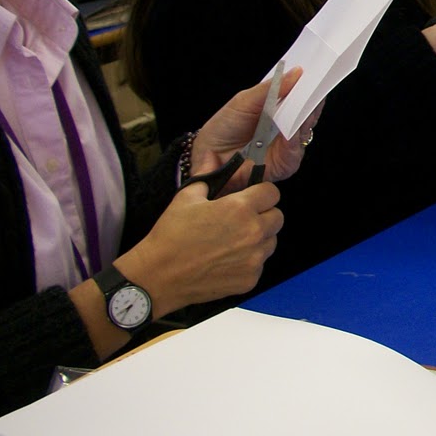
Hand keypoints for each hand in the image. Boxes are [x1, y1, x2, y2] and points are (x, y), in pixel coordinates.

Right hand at [119, 181, 285, 317]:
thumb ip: (207, 175)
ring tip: (232, 241)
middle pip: (277, 217)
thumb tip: (212, 156)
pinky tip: (226, 260)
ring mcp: (254, 258)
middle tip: (241, 220)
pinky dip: (249, 261)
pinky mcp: (250, 279)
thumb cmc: (171, 236)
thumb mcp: (187, 197)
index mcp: (241, 208)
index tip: (251, 198)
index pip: (272, 193)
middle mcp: (254, 233)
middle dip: (263, 215)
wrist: (158, 276)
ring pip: (271, 242)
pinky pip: (260, 264)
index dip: (261, 193)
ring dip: (258, 239)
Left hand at [191, 68, 315, 188]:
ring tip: (306, 102)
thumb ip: (270, 88)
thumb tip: (297, 72)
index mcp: (277, 108)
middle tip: (316, 85)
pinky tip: (292, 130)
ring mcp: (288, 145)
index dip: (308, 84)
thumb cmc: (223, 127)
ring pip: (306, 129)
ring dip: (307, 116)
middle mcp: (286, 125)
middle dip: (312, 98)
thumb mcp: (244, 101)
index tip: (315, 72)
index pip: (299, 95)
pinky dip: (295, 139)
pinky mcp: (286, 162)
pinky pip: (296, 150)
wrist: (207, 157)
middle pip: (308, 111)